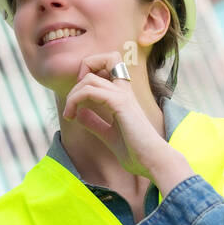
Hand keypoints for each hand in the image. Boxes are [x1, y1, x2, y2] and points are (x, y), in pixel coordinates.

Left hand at [61, 52, 166, 178]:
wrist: (153, 162)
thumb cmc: (136, 151)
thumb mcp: (108, 135)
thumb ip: (95, 123)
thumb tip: (79, 113)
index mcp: (123, 94)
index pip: (107, 62)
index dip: (88, 71)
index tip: (79, 96)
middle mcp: (124, 90)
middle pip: (97, 62)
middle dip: (76, 84)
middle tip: (70, 108)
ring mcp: (123, 94)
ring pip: (90, 77)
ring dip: (73, 95)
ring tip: (69, 114)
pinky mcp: (120, 103)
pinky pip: (91, 91)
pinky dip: (76, 100)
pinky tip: (73, 116)